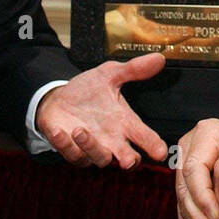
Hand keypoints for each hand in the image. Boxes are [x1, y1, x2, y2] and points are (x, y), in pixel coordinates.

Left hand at [35, 52, 167, 168]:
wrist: (59, 97)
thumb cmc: (88, 91)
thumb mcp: (109, 75)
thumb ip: (133, 69)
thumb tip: (158, 58)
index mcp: (125, 122)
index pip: (145, 137)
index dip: (154, 145)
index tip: (160, 152)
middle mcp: (112, 139)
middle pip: (127, 159)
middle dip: (128, 160)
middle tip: (127, 160)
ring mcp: (93, 148)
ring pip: (99, 158)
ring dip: (90, 146)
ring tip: (79, 130)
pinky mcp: (72, 150)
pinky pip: (71, 155)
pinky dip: (64, 145)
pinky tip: (59, 132)